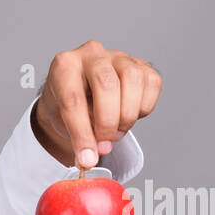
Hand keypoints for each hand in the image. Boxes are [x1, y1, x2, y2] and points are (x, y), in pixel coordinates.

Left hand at [32, 40, 161, 169]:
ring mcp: (118, 56)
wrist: (82, 93)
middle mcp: (91, 54)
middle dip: (107, 123)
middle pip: (106, 84)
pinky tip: (130, 114)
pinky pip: (152, 83)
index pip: (73, 100)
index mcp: (64, 66)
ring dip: (127, 114)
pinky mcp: (140, 63)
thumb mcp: (62, 122)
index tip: (88, 158)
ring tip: (117, 131)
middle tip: (104, 146)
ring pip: (132, 79)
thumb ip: (76, 139)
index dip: (82, 134)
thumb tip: (90, 160)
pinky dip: (144, 106)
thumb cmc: (70, 107)